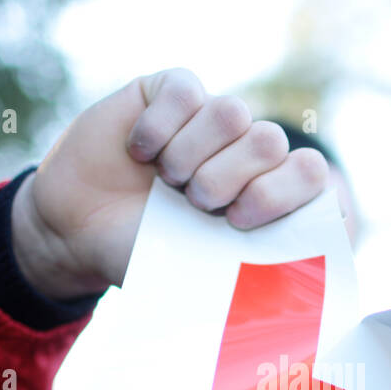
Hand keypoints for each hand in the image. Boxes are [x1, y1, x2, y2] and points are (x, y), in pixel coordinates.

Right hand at [12, 68, 329, 297]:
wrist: (79, 233)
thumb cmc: (147, 254)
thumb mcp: (201, 274)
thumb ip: (247, 273)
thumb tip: (291, 299)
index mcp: (267, 194)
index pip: (310, 173)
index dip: (280, 193)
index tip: (240, 220)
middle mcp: (246, 151)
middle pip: (270, 140)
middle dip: (226, 179)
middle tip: (195, 204)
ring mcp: (211, 117)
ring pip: (231, 112)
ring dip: (190, 156)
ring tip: (166, 180)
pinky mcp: (172, 91)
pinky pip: (185, 92)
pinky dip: (156, 128)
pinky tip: (139, 152)